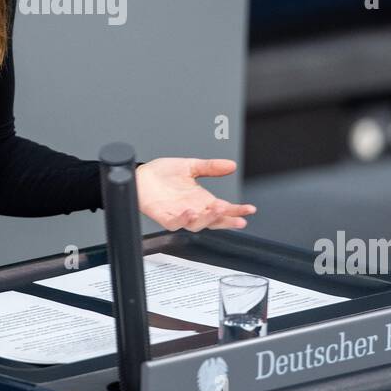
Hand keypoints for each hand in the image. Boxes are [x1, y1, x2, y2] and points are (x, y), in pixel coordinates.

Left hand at [135, 158, 255, 231]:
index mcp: (202, 200)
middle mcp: (193, 209)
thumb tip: (231, 165)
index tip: (249, 209)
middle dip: (227, 220)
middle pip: (213, 221)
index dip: (237, 210)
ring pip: (196, 225)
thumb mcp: (191, 166)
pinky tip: (190, 213)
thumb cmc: (163, 173)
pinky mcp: (164, 216)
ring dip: (207, 219)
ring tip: (217, 209)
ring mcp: (179, 215)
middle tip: (239, 218)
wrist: (140, 175)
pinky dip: (182, 220)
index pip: (223, 208)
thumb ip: (211, 167)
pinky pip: (174, 223)